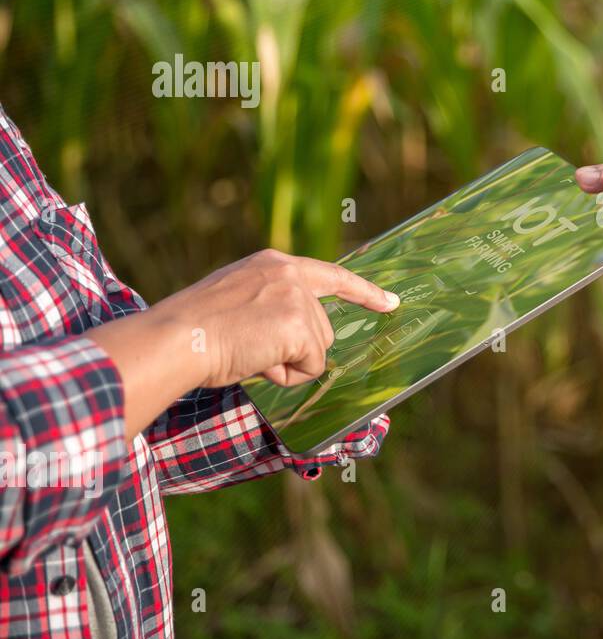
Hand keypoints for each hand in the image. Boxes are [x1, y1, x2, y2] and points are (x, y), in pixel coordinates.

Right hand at [152, 249, 398, 388]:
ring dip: (288, 362)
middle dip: (296, 348)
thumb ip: (270, 307)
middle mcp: (290, 274)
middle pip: (322, 327)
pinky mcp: (300, 327)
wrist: (176, 337)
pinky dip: (288, 375)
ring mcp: (297, 299)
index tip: (391, 302)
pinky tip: (258, 362)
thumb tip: (298, 346)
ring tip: (248, 352)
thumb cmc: (194, 329)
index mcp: (273, 264)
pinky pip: (312, 367)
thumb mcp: (237, 300)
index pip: (331, 275)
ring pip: (317, 349)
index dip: (363, 292)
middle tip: (249, 347)